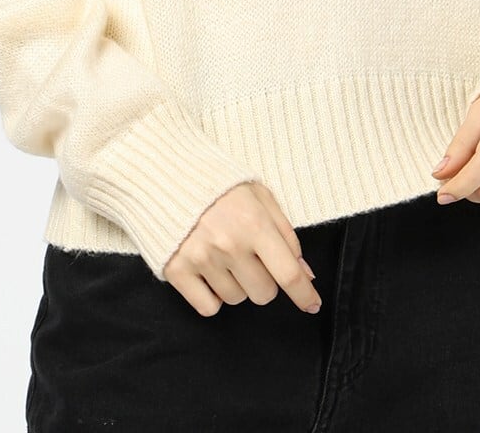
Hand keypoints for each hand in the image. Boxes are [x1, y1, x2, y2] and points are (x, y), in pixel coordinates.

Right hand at [162, 181, 322, 317]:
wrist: (166, 173)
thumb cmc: (220, 185)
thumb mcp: (260, 195)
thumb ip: (285, 233)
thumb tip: (305, 273)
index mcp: (253, 223)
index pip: (288, 274)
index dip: (304, 294)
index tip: (313, 304)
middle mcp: (228, 244)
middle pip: (263, 293)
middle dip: (264, 280)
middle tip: (251, 258)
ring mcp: (201, 259)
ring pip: (236, 300)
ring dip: (236, 284)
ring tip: (224, 255)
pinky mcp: (177, 270)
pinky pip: (208, 307)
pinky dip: (212, 296)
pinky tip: (208, 272)